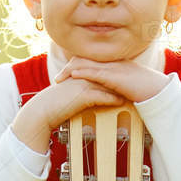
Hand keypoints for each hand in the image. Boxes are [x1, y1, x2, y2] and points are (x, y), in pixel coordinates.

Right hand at [11, 79, 129, 151]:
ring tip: (134, 93)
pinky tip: (122, 102)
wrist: (44, 111)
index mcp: (82, 72)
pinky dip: (113, 99)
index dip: (116, 74)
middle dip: (122, 79)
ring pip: (107, 84)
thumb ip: (85, 92)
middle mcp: (84, 74)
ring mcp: (83, 83)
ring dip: (121, 89)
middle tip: (136, 83)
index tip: (128, 78)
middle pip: (108, 75)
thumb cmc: (57, 105)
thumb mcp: (73, 95)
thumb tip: (94, 95)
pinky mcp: (82, 94)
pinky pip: (102, 96)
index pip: (103, 70)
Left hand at [55, 57, 168, 103]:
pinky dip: (82, 73)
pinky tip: (73, 76)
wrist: (157, 90)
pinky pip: (95, 72)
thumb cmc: (144, 90)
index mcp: (113, 63)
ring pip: (86, 64)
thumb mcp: (126, 86)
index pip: (90, 60)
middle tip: (57, 79)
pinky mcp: (115, 76)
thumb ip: (115, 86)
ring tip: (59, 79)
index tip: (66, 74)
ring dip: (70, 71)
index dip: (75, 66)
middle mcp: (111, 62)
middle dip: (68, 68)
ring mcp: (113, 67)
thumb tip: (107, 93)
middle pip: (84, 60)